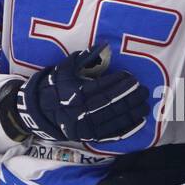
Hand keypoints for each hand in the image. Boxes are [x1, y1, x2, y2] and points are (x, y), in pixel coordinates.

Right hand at [6, 43, 148, 143]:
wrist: (40, 112)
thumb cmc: (54, 87)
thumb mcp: (64, 69)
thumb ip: (83, 59)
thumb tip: (102, 47)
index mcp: (75, 94)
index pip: (102, 88)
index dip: (118, 82)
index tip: (131, 77)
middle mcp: (81, 112)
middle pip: (111, 104)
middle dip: (130, 97)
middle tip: (143, 90)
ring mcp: (86, 127)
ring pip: (114, 119)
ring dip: (132, 112)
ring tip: (145, 103)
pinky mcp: (89, 137)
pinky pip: (112, 134)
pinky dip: (127, 128)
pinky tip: (139, 121)